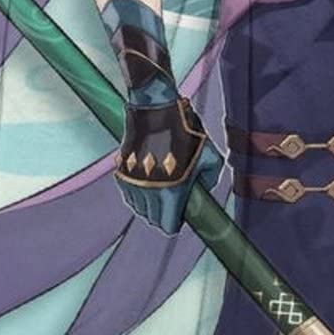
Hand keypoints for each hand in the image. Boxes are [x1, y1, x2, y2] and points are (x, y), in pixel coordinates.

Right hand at [115, 95, 223, 234]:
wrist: (155, 109)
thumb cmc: (185, 131)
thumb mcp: (210, 154)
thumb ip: (211, 177)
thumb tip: (204, 187)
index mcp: (171, 192)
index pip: (168, 226)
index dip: (176, 223)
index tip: (181, 215)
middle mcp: (149, 191)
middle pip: (152, 220)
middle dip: (164, 215)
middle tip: (174, 203)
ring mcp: (133, 182)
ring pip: (139, 209)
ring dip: (149, 207)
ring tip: (161, 193)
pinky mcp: (122, 172)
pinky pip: (128, 195)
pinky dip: (136, 195)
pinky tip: (147, 186)